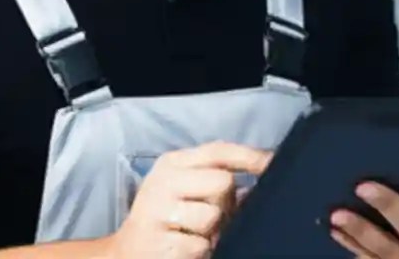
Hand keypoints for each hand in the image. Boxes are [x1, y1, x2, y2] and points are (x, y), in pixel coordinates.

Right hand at [105, 141, 271, 258]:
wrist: (126, 252)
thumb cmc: (166, 217)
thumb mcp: (185, 189)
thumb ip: (217, 177)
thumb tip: (263, 174)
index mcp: (171, 164)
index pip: (218, 150)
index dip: (250, 156)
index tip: (272, 163)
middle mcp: (162, 182)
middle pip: (224, 183)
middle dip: (227, 204)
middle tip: (213, 216)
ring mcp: (156, 213)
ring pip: (213, 217)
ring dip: (213, 232)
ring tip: (196, 233)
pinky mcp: (158, 244)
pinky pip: (201, 246)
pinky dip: (199, 251)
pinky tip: (184, 247)